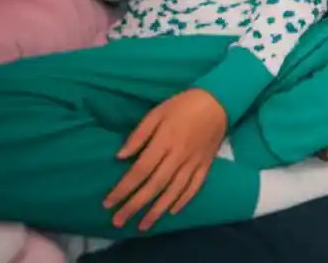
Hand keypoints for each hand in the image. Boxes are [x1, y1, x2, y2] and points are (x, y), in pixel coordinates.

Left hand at [104, 88, 226, 230]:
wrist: (219, 101)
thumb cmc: (183, 105)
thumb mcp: (157, 112)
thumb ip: (139, 135)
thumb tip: (121, 157)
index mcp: (165, 142)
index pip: (140, 171)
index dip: (123, 189)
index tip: (108, 203)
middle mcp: (179, 156)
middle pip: (154, 186)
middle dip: (134, 205)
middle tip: (118, 221)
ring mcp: (194, 163)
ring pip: (174, 191)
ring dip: (157, 211)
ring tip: (142, 226)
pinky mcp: (206, 165)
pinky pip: (194, 187)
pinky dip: (183, 201)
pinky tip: (171, 211)